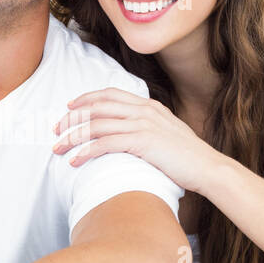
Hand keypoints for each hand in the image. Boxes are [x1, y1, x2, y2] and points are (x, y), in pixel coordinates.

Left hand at [51, 87, 223, 192]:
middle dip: (72, 118)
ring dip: (73, 137)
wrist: (207, 167)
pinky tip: (76, 161)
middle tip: (56, 131)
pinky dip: (86, 152)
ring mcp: (143, 125)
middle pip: (97, 107)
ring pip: (96, 125)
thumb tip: (129, 133)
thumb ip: (148, 127)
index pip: (110, 94)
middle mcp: (144, 111)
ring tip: (58, 149)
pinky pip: (105, 143)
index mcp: (149, 106)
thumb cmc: (187, 157)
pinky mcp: (142, 142)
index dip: (86, 98)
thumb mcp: (167, 133)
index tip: (69, 107)